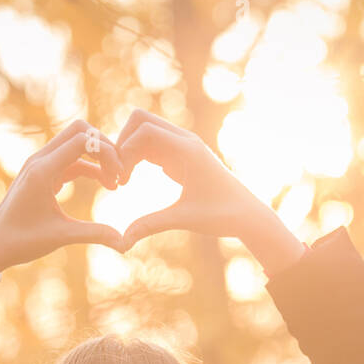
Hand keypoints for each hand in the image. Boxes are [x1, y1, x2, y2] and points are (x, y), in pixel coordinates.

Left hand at [0, 120, 123, 277]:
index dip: (108, 153)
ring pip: (76, 143)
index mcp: (43, 170)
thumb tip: (125, 243)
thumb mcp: (61, 236)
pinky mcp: (41, 174)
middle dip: (104, 147)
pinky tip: (104, 184)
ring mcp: (39, 165)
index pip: (83, 140)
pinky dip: (89, 166)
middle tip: (120, 172)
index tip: (120, 178)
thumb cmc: (21, 242)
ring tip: (114, 183)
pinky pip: (70, 159)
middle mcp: (40, 160)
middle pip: (80, 131)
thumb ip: (94, 234)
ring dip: (97, 157)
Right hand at [115, 110, 303, 272]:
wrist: (247, 215)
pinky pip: (150, 145)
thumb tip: (122, 242)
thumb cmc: (221, 216)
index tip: (120, 181)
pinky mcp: (180, 156)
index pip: (145, 130)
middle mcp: (185, 141)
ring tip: (121, 181)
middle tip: (117, 175)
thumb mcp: (183, 219)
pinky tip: (130, 180)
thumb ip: (151, 225)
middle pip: (141, 121)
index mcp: (188, 149)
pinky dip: (135, 157)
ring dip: (127, 150)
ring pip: (143, 131)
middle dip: (122, 143)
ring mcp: (182, 146)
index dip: (125, 151)